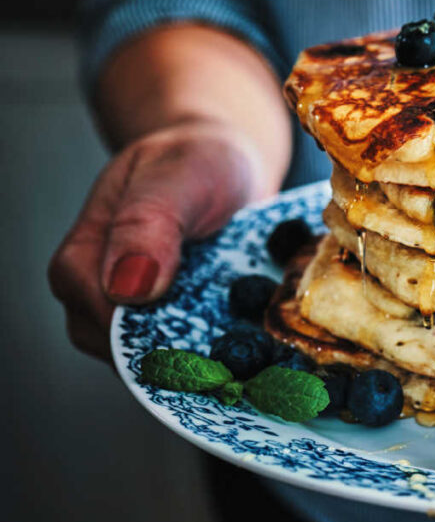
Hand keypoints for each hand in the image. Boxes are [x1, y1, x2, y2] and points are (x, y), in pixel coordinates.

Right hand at [48, 121, 267, 359]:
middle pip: (131, 355)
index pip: (99, 321)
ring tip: (256, 352)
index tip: (201, 341)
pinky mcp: (183, 322)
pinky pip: (198, 353)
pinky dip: (229, 352)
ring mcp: (146, 314)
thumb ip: (148, 224)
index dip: (147, 338)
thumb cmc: (193, 160)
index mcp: (85, 261)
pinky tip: (263, 349)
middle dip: (184, 359)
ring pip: (166, 362)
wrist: (228, 162)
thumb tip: (129, 288)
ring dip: (210, 361)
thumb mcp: (173, 178)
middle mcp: (107, 298)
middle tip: (240, 360)